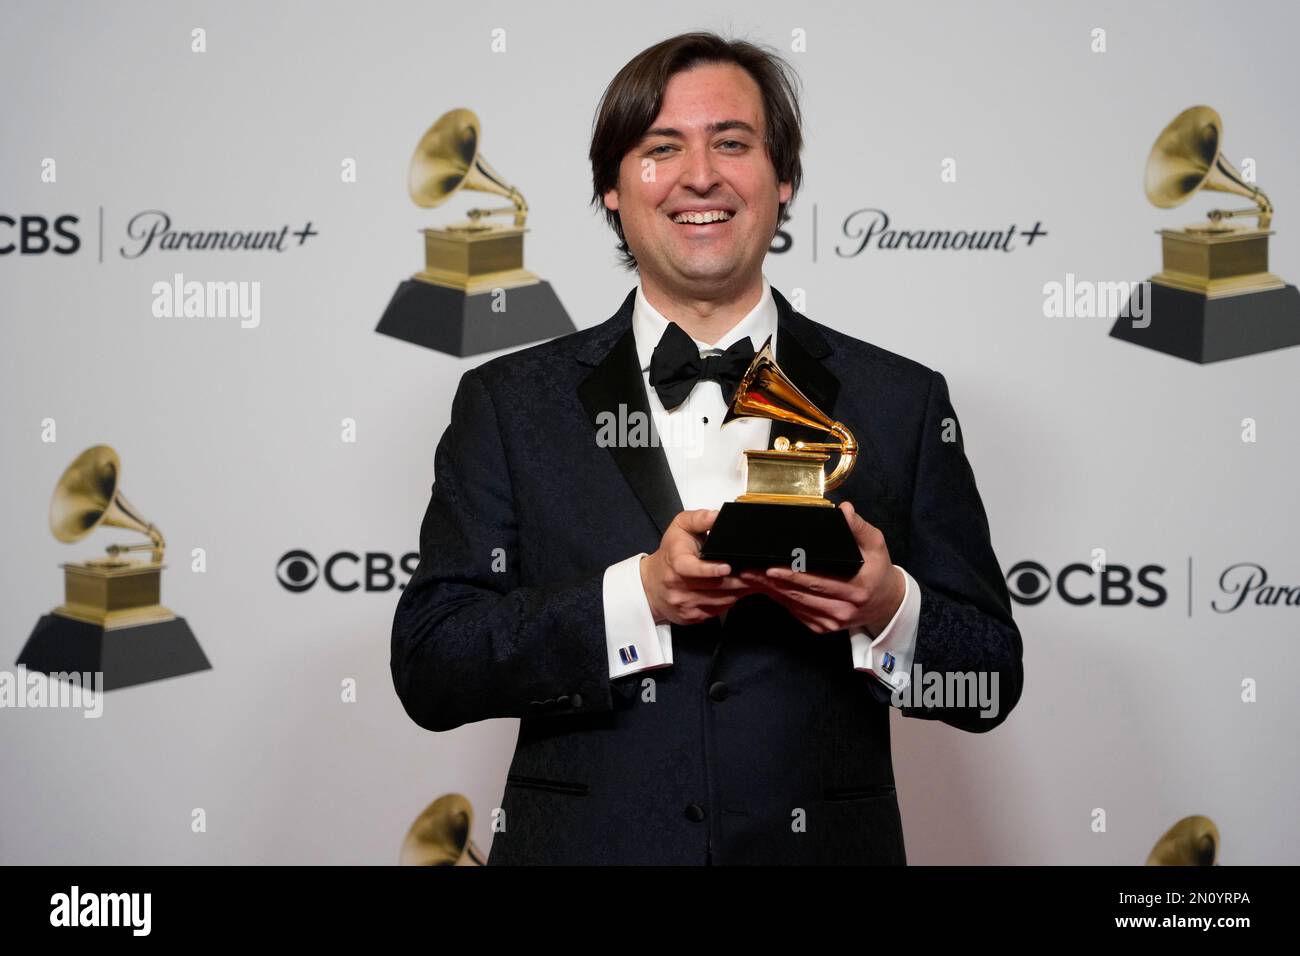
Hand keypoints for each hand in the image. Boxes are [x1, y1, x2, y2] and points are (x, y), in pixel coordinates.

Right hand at [639, 509, 757, 625]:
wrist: (651, 584)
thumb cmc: (670, 553)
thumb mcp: (680, 528)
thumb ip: (699, 519)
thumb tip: (717, 515)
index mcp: (676, 562)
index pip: (691, 569)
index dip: (710, 569)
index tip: (727, 566)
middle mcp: (678, 586)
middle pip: (715, 587)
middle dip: (739, 580)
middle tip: (757, 573)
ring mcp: (685, 603)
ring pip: (721, 600)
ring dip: (739, 591)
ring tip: (753, 580)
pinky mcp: (692, 616)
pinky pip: (718, 610)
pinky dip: (731, 600)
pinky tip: (738, 590)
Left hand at [738, 500, 905, 634]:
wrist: (887, 603)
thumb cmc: (878, 570)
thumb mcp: (876, 545)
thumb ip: (859, 527)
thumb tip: (844, 509)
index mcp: (856, 589)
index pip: (818, 581)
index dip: (792, 575)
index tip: (770, 566)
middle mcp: (843, 610)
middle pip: (800, 595)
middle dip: (771, 582)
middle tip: (747, 569)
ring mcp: (831, 622)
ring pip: (794, 605)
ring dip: (770, 591)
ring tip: (749, 576)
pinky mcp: (822, 628)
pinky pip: (796, 612)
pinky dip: (780, 599)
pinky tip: (765, 587)